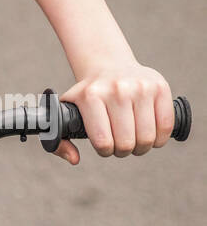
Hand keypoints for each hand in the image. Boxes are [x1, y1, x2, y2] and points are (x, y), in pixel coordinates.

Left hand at [55, 62, 174, 164]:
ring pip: (147, 136)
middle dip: (123, 151)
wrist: (109, 66)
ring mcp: (141, 87)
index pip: (103, 141)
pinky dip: (160, 138)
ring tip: (135, 142)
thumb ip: (60, 140)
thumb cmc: (87, 97)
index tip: (105, 148)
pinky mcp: (160, 87)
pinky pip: (166, 124)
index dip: (105, 151)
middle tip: (120, 146)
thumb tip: (75, 159)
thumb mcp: (66, 112)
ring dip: (142, 147)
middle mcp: (117, 90)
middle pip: (127, 142)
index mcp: (91, 97)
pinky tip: (151, 136)